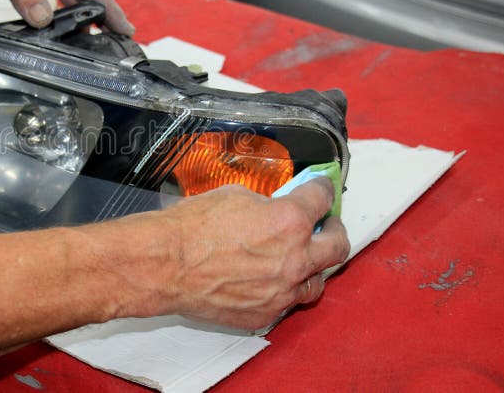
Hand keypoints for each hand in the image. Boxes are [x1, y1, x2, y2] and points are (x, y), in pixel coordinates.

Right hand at [147, 179, 349, 329]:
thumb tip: (273, 207)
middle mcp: (294, 258)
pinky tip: (268, 280)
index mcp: (289, 221)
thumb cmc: (191, 228)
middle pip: (338, 245)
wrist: (165, 264)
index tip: (320, 190)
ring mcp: (282, 291)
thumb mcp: (235, 196)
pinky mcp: (264, 313)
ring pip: (317, 282)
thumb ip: (265, 204)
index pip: (322, 199)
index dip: (322, 190)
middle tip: (325, 225)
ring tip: (299, 259)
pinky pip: (285, 302)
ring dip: (312, 267)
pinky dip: (282, 289)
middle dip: (334, 230)